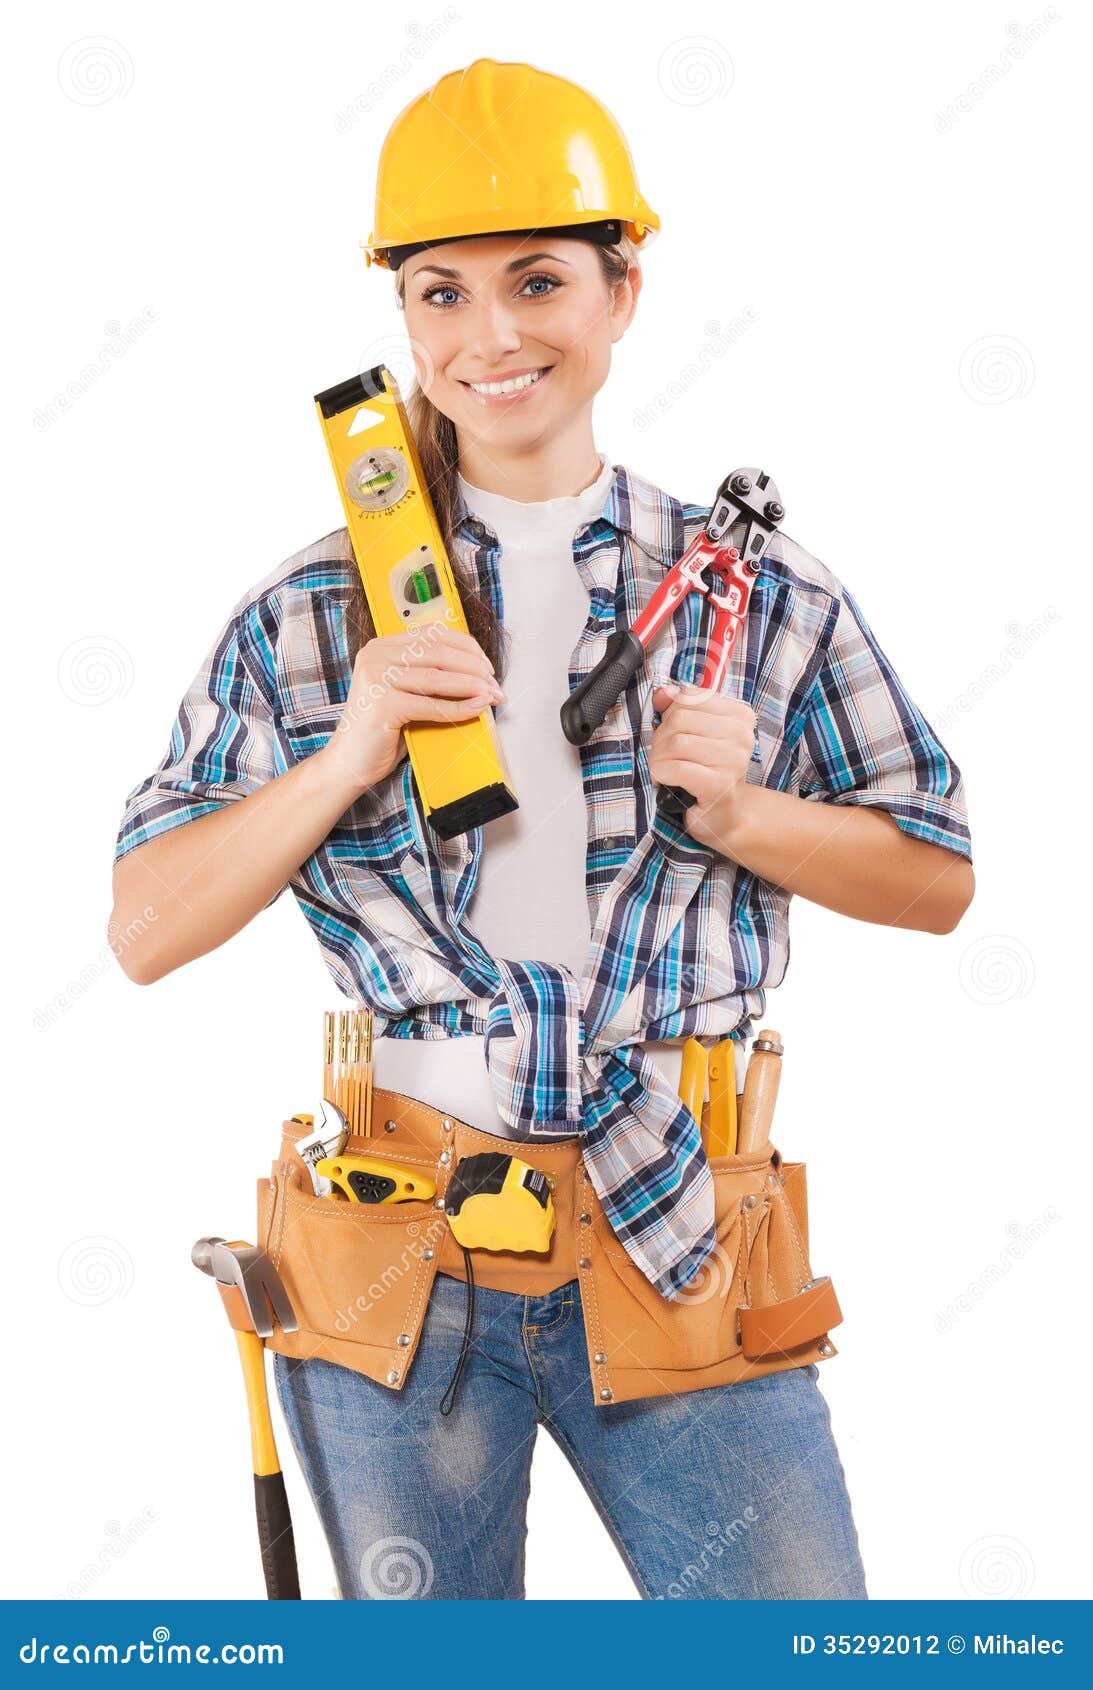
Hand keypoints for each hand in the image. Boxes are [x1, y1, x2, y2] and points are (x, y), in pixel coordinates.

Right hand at [318, 621, 502, 795]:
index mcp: (382, 647)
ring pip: (437, 677)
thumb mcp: (405, 693)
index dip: (466, 647)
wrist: (349, 762)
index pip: (433, 634)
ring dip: (471, 686)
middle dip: (474, 668)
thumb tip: (477, 674)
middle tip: (495, 684)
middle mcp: (376, 656)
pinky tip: (476, 708)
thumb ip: (429, 675)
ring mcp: (377, 678)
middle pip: (438, 652)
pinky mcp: (382, 704)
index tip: (487, 665)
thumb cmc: (381, 730)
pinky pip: (431, 704)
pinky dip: (458, 707)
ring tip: (492, 695)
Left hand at [649, 683, 755, 837]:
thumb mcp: (692, 733)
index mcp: (739, 715)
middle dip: (661, 739)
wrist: (722, 816)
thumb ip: (678, 708)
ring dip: (659, 759)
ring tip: (667, 770)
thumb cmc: (706, 773)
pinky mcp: (720, 784)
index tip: (675, 734)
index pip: (689, 697)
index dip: (671, 714)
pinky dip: (663, 774)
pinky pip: (677, 768)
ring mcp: (734, 760)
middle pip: (679, 718)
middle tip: (667, 757)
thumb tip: (662, 693)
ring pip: (675, 743)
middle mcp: (742, 735)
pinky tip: (669, 782)